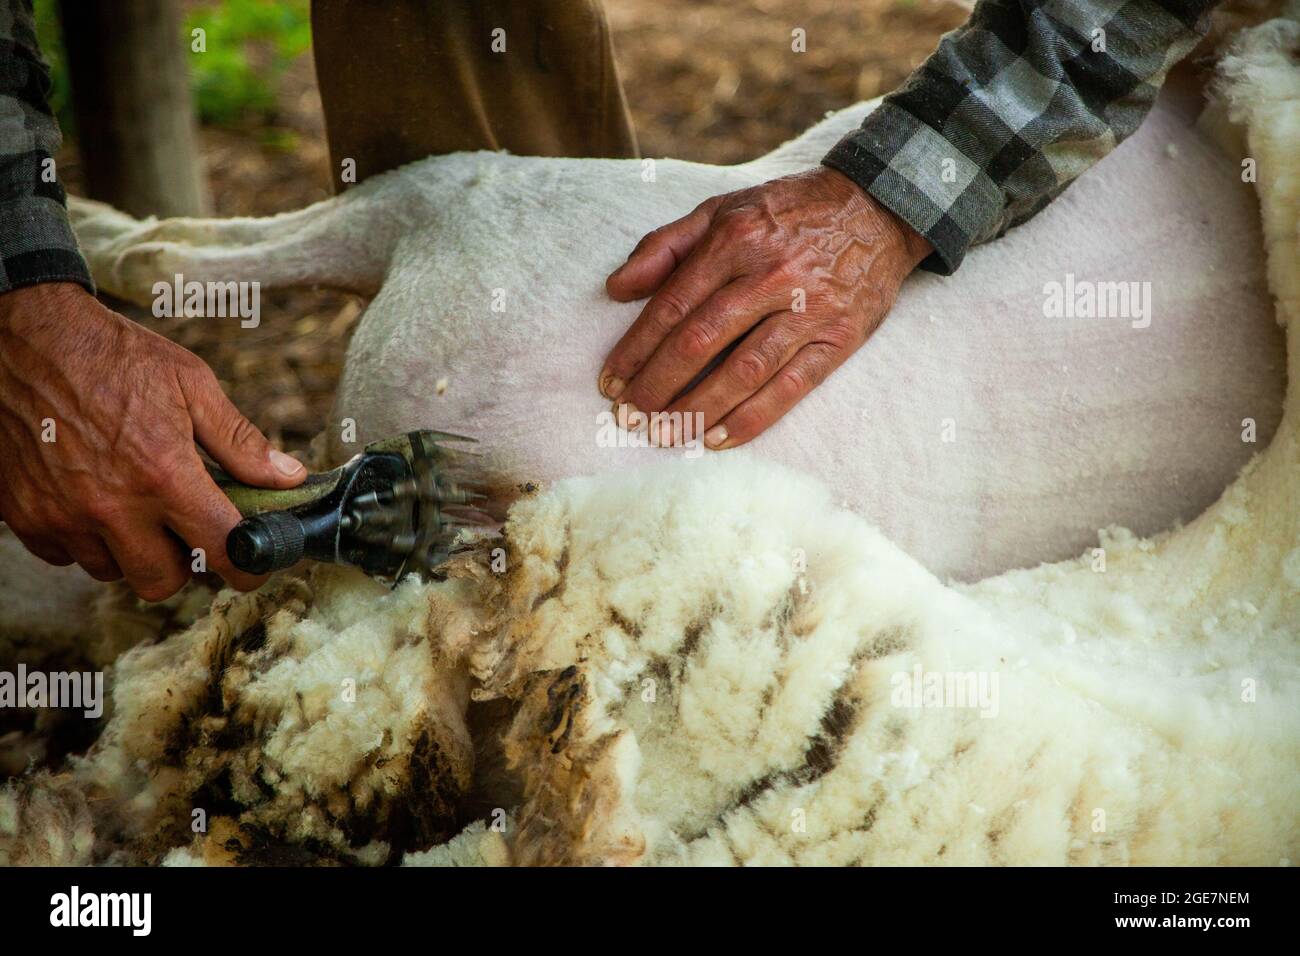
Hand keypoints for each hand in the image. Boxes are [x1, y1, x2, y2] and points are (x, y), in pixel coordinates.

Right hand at [0, 282, 305, 599]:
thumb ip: (240, 441)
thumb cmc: (113, 355)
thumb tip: (288, 478)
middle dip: (183, 563)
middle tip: (188, 529)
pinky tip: (96, 499)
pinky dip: (86, 539)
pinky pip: (66, 555)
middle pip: (161, 581)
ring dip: (132, 550)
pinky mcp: (24, 515)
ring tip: (138, 505)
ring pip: (112, 571)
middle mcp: (111, 505)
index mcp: (162, 474)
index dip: (246, 568)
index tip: (253, 568)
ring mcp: (62, 515)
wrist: (25, 337)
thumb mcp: (191, 384)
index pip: (220, 551)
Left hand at [601, 166, 930, 447]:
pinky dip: (752, 418)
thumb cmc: (788, 213)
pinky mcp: (840, 339)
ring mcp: (809, 310)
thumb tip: (616, 287)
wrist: (878, 209)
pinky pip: (791, 387)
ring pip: (743, 370)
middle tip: (629, 417)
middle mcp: (771, 275)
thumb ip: (666, 246)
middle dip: (658, 386)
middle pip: (701, 341)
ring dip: (698, 409)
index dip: (636, 350)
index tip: (610, 383)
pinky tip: (718, 439)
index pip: (672, 305)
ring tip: (665, 435)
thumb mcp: (723, 210)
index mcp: (735, 239)